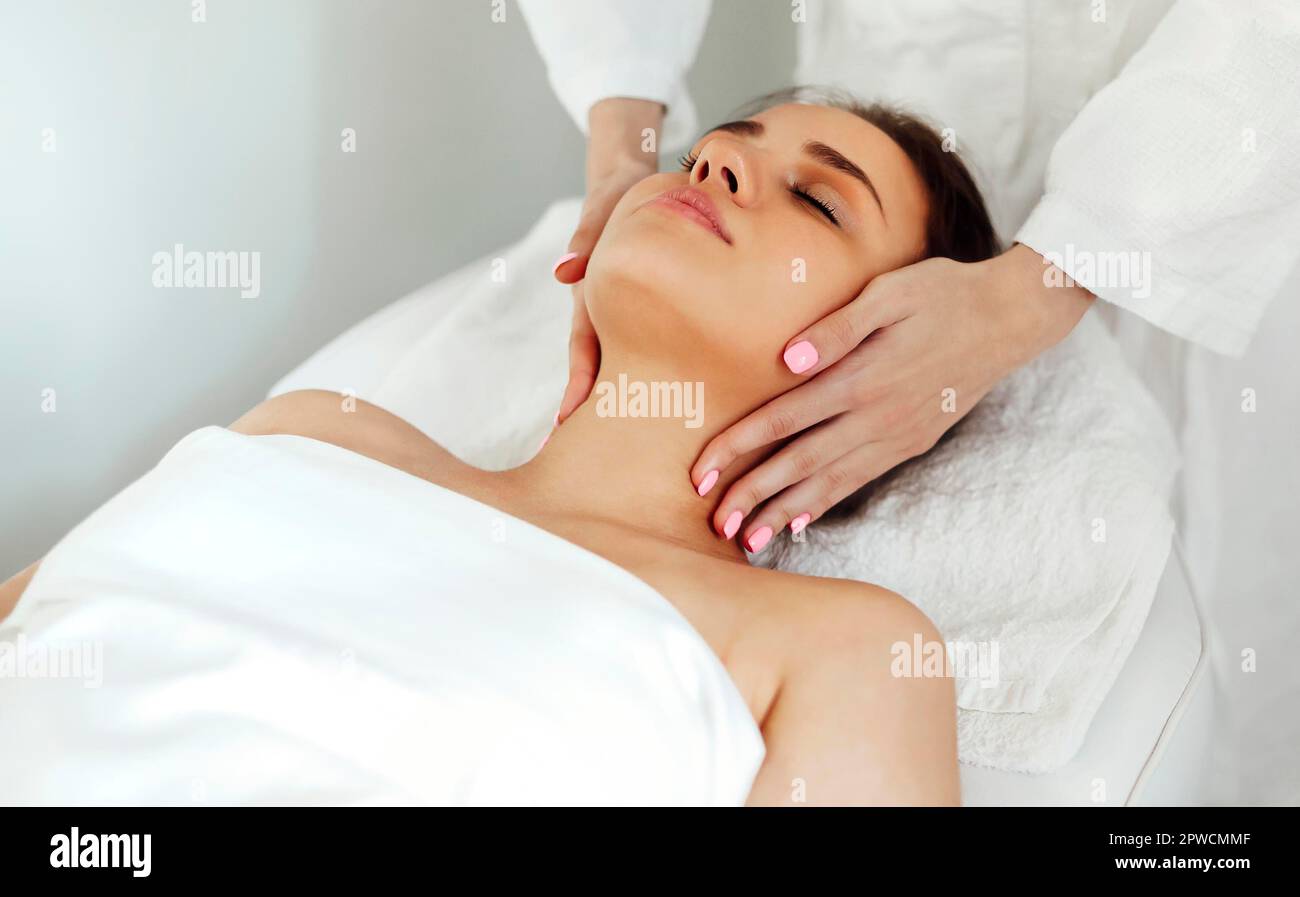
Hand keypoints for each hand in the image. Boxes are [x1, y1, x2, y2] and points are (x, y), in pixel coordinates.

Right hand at [552, 98, 662, 423]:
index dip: (578, 387)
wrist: (633, 181)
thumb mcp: (604, 206)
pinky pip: (656, 351)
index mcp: (594, 297)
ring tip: (639, 449)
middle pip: (604, 371)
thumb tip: (565, 272)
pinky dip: (656, 378)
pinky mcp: (650, 314)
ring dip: (627, 402)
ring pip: (629, 367)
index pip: (583, 351)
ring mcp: (628, 317)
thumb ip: (585, 235)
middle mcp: (609, 314)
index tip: (568, 423)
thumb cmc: (619, 192)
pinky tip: (671, 411)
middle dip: (598, 413)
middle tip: (593, 459)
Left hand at [691, 243, 1093, 549]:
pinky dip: (826, 503)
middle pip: (799, 463)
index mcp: (862, 377)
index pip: (783, 419)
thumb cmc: (942, 294)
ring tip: (747, 542)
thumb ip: (839, 327)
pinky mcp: (911, 443)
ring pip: (829, 483)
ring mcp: (896, 435)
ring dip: (783, 512)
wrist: (1010, 318)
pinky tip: (800, 520)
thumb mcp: (890, 293)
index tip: (700, 473)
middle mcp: (876, 416)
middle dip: (751, 496)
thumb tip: (789, 357)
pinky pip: (860, 480)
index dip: (738, 447)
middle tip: (712, 524)